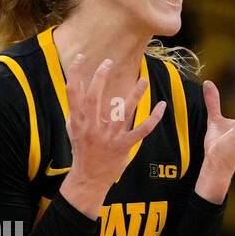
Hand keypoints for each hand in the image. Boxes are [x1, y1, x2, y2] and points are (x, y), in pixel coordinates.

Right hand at [61, 54, 167, 217]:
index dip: (76, 74)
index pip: (73, 93)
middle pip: (94, 98)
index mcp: (79, 121)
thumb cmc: (82, 150)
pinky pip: (141, 130)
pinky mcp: (123, 145)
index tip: (80, 58)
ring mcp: (109, 136)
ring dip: (135, 95)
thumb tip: (77, 86)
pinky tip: (161, 106)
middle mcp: (92, 127)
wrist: (89, 177)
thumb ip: (76, 109)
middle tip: (108, 62)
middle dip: (100, 78)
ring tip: (144, 80)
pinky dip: (153, 118)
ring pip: (122, 112)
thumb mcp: (73, 129)